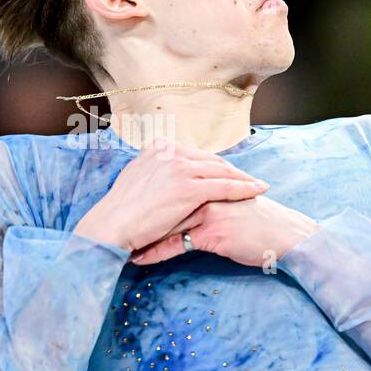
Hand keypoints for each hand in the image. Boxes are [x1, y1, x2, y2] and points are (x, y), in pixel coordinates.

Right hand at [72, 137, 269, 252]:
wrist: (112, 224)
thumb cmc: (121, 210)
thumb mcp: (136, 178)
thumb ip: (154, 171)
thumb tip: (164, 176)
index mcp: (158, 147)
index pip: (195, 154)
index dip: (214, 165)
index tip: (228, 172)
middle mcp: (171, 151)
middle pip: (211, 160)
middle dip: (232, 170)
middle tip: (249, 179)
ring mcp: (180, 167)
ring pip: (221, 171)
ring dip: (243, 178)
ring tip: (257, 185)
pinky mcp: (189, 187)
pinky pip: (224, 186)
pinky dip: (243, 188)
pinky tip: (256, 192)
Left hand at [130, 195, 319, 267]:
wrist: (286, 236)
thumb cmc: (259, 224)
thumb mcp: (230, 207)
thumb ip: (205, 202)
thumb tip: (181, 209)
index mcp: (208, 182)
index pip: (171, 189)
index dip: (148, 202)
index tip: (128, 213)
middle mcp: (206, 191)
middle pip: (164, 203)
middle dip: (140, 217)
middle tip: (116, 228)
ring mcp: (209, 209)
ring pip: (166, 222)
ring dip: (142, 235)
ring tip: (121, 245)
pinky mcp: (213, 231)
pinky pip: (177, 243)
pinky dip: (156, 252)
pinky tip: (140, 259)